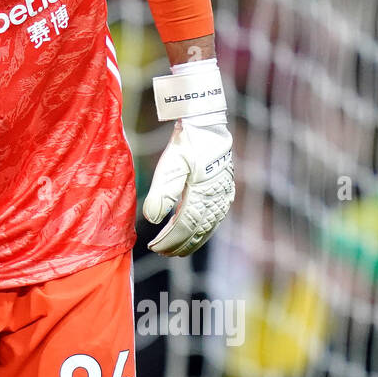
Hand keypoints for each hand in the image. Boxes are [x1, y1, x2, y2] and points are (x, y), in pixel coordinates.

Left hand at [143, 115, 233, 255]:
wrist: (207, 124)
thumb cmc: (187, 143)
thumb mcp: (171, 165)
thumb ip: (163, 192)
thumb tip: (153, 219)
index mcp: (202, 195)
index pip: (184, 227)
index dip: (170, 240)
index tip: (155, 247)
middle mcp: (216, 199)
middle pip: (197, 231)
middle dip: (179, 245)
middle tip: (162, 253)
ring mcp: (222, 195)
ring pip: (208, 227)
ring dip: (192, 240)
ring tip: (176, 250)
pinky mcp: (224, 190)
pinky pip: (215, 217)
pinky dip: (203, 229)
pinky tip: (194, 231)